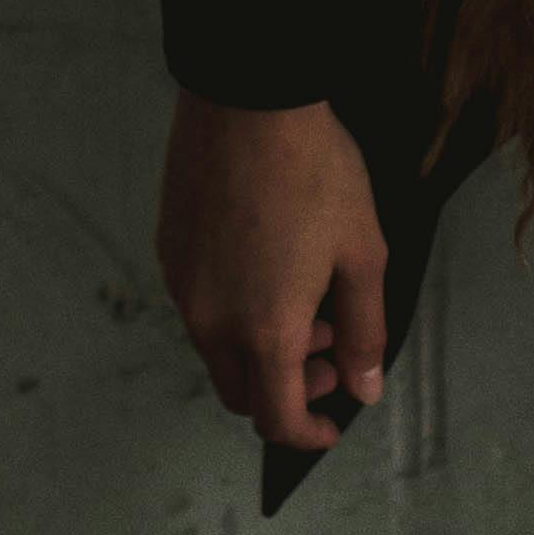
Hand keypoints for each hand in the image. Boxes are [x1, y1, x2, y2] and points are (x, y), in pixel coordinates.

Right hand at [157, 92, 389, 453]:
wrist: (248, 99)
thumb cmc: (315, 172)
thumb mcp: (363, 254)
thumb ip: (364, 331)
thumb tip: (365, 388)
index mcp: (265, 331)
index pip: (277, 419)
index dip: (308, 434)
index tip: (332, 423)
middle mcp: (212, 320)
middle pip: (241, 393)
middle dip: (287, 389)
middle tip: (330, 346)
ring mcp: (182, 286)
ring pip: (217, 350)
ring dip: (260, 349)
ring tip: (305, 296)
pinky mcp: (169, 251)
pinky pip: (198, 306)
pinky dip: (233, 312)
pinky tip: (268, 263)